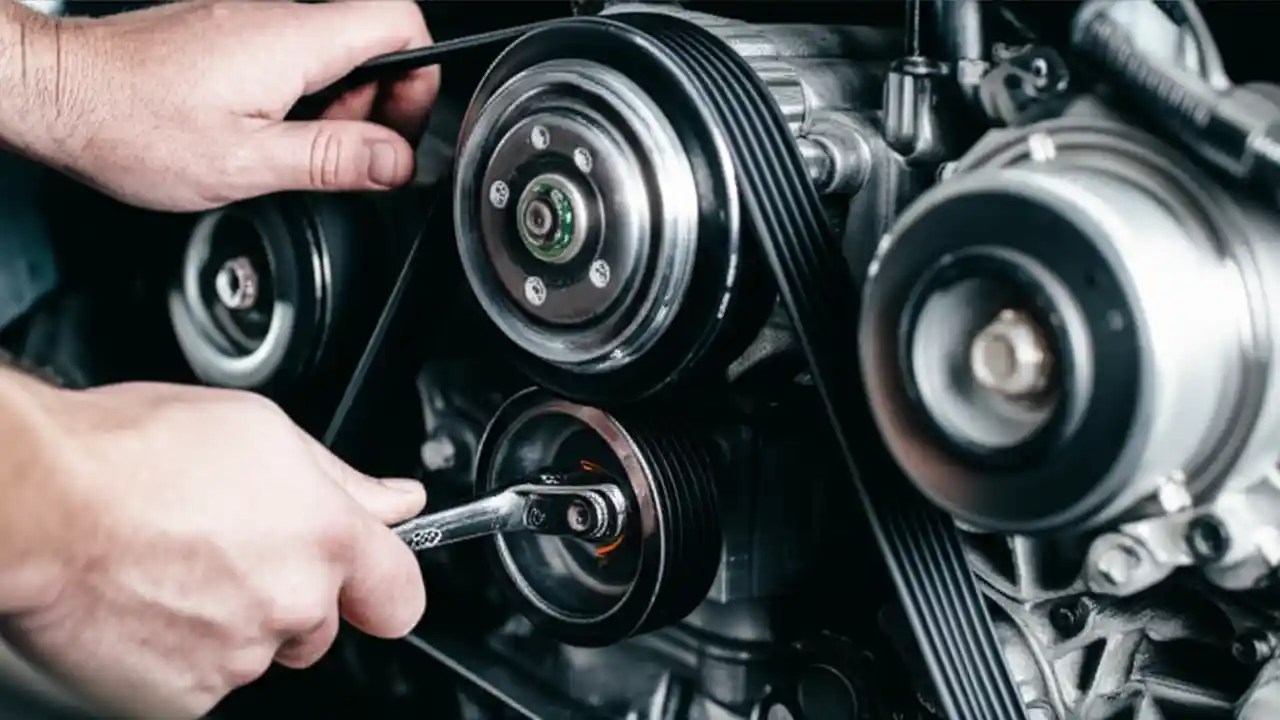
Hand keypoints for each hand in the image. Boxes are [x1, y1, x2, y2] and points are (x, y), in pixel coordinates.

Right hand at [0, 373, 426, 717]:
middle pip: (320, 622)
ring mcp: (240, 656)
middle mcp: (295, 603)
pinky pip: (204, 681)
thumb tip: (398, 500)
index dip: (381, 583)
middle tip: (228, 550)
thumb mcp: (260, 430)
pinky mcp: (186, 698)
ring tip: (174, 566)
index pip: (400, 592)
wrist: (41, 507)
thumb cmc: (134, 456)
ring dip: (231, 621)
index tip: (366, 579)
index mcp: (327, 537)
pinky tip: (150, 603)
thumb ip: (343, 480)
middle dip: (290, 596)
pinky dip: (183, 654)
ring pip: (258, 650)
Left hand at [5, 0, 439, 210]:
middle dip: (376, 104)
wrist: (55, 93)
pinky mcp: (227, 35)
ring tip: (292, 149)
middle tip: (345, 154)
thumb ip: (332, 159)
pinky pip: (289, 58)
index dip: (419, 79)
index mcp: (295, 41)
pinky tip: (262, 134)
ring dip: (334, 106)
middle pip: (372, 43)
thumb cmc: (131, 124)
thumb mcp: (245, 163)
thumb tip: (397, 162)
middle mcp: (277, 18)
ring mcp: (250, 22)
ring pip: (330, 55)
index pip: (401, 24)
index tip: (398, 130)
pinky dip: (297, 99)